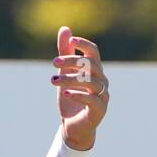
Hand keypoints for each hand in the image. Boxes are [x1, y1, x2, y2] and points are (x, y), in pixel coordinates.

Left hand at [51, 25, 107, 150]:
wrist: (73, 126)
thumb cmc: (70, 98)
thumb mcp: (64, 73)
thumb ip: (66, 52)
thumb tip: (65, 29)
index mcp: (95, 71)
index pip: (94, 52)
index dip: (84, 44)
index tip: (70, 39)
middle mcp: (102, 81)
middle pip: (91, 65)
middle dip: (72, 61)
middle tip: (53, 63)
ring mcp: (103, 96)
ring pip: (90, 82)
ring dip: (69, 79)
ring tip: (52, 80)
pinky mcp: (100, 110)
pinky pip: (91, 100)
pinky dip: (77, 95)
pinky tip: (64, 93)